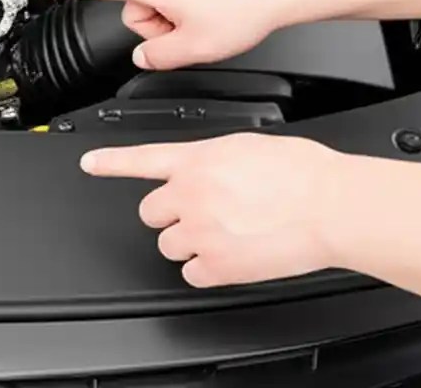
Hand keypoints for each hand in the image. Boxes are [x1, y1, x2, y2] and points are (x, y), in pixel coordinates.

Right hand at [32, 0, 296, 70]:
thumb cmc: (243, 10)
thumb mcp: (195, 48)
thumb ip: (158, 57)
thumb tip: (144, 56)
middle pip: (134, 9)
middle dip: (152, 28)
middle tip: (185, 35)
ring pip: (155, 6)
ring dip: (171, 22)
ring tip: (202, 25)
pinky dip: (186, 11)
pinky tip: (211, 15)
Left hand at [82, 134, 348, 287]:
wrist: (331, 206)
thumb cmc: (304, 173)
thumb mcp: (249, 146)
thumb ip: (214, 159)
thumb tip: (207, 169)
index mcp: (198, 160)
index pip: (141, 159)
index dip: (109, 162)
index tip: (89, 163)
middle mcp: (191, 194)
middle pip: (151, 212)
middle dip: (173, 214)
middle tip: (205, 214)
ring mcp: (201, 231)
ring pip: (169, 246)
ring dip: (190, 243)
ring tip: (227, 234)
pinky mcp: (217, 265)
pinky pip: (192, 275)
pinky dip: (208, 270)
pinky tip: (233, 255)